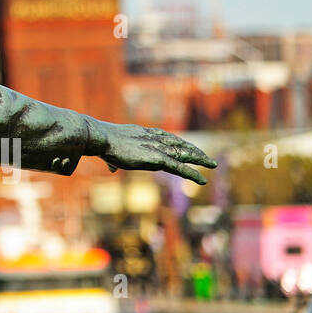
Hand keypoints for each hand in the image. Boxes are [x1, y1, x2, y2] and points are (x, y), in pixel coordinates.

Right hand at [98, 123, 216, 184]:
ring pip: (183, 153)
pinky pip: (179, 167)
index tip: (185, 145)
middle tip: (205, 156)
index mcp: (142, 133)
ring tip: (212, 164)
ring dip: (199, 159)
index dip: (177, 142)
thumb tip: (111, 168)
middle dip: (193, 149)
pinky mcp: (156, 159)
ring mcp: (156, 148)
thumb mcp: (109, 150)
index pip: (164, 137)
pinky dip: (191, 173)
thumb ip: (114, 160)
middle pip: (178, 143)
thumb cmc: (99, 142)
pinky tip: (201, 179)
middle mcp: (153, 138)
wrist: (100, 137)